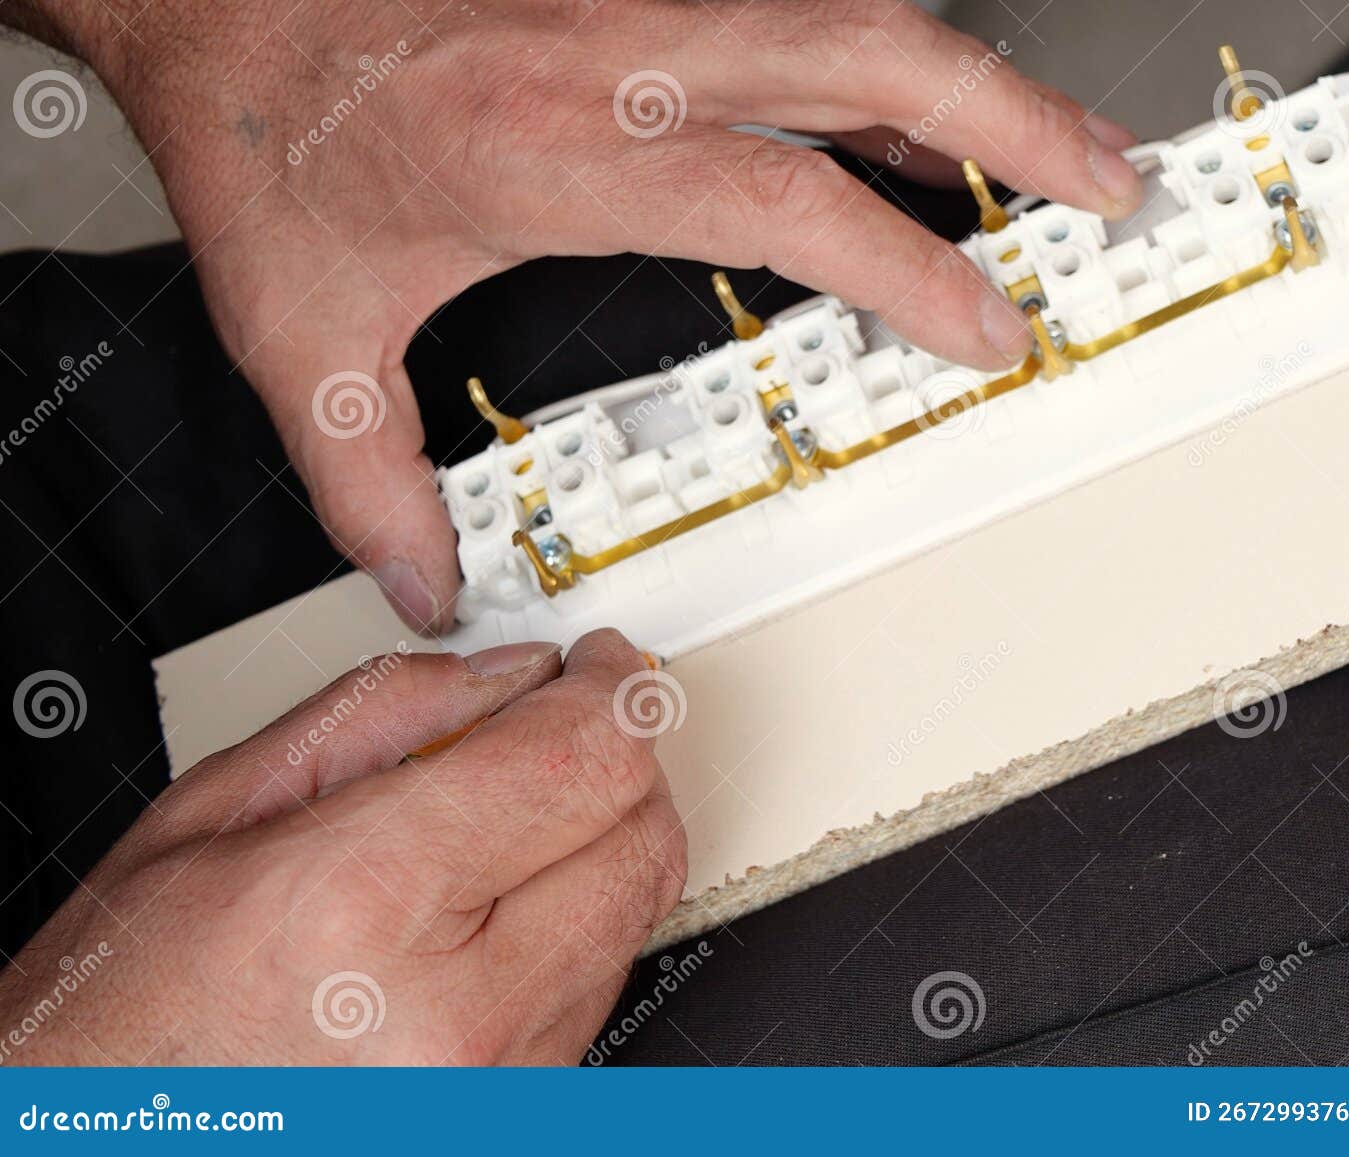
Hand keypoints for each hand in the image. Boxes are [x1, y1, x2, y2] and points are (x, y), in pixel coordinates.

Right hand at [0, 630, 686, 1064]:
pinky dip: (575, 924)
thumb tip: (507, 675)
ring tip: (503, 828)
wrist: (97, 1140)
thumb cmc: (123, 1010)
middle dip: (620, 761)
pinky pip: (599, 987)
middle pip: (642, 839)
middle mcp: (454, 1012)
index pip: (578, 763)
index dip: (611, 691)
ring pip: (636, 915)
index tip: (599, 666)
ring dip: (597, 844)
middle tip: (564, 726)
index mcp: (364, 904)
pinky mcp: (519, 1111)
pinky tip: (494, 910)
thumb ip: (384, 715)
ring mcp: (498, 1082)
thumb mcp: (217, 813)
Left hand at [15, 0, 1138, 631]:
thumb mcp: (297, 328)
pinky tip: (929, 101)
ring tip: (1066, 141)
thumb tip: (426, 587)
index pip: (786, 204)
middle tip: (1107, 189)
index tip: (985, 327)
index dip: (908, 268)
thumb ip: (367, 480)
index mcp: (561, 151)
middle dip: (1017, 125)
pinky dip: (889, 53)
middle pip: (874, 60)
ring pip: (857, 15)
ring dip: (976, 81)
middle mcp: (622, 50)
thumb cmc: (262, 130)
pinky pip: (802, 5)